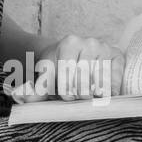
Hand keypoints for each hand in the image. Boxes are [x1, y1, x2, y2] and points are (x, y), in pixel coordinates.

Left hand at [8, 35, 124, 102]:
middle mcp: (89, 42)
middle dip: (79, 94)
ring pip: (101, 82)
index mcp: (68, 43)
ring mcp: (105, 47)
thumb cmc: (57, 68)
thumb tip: (24, 99)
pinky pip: (116, 79)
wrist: (70, 54)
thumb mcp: (44, 77)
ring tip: (87, 93)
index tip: (65, 96)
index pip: (68, 75)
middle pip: (85, 80)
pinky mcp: (117, 55)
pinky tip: (102, 92)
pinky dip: (110, 90)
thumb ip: (35, 89)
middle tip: (76, 96)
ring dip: (94, 94)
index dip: (66, 91)